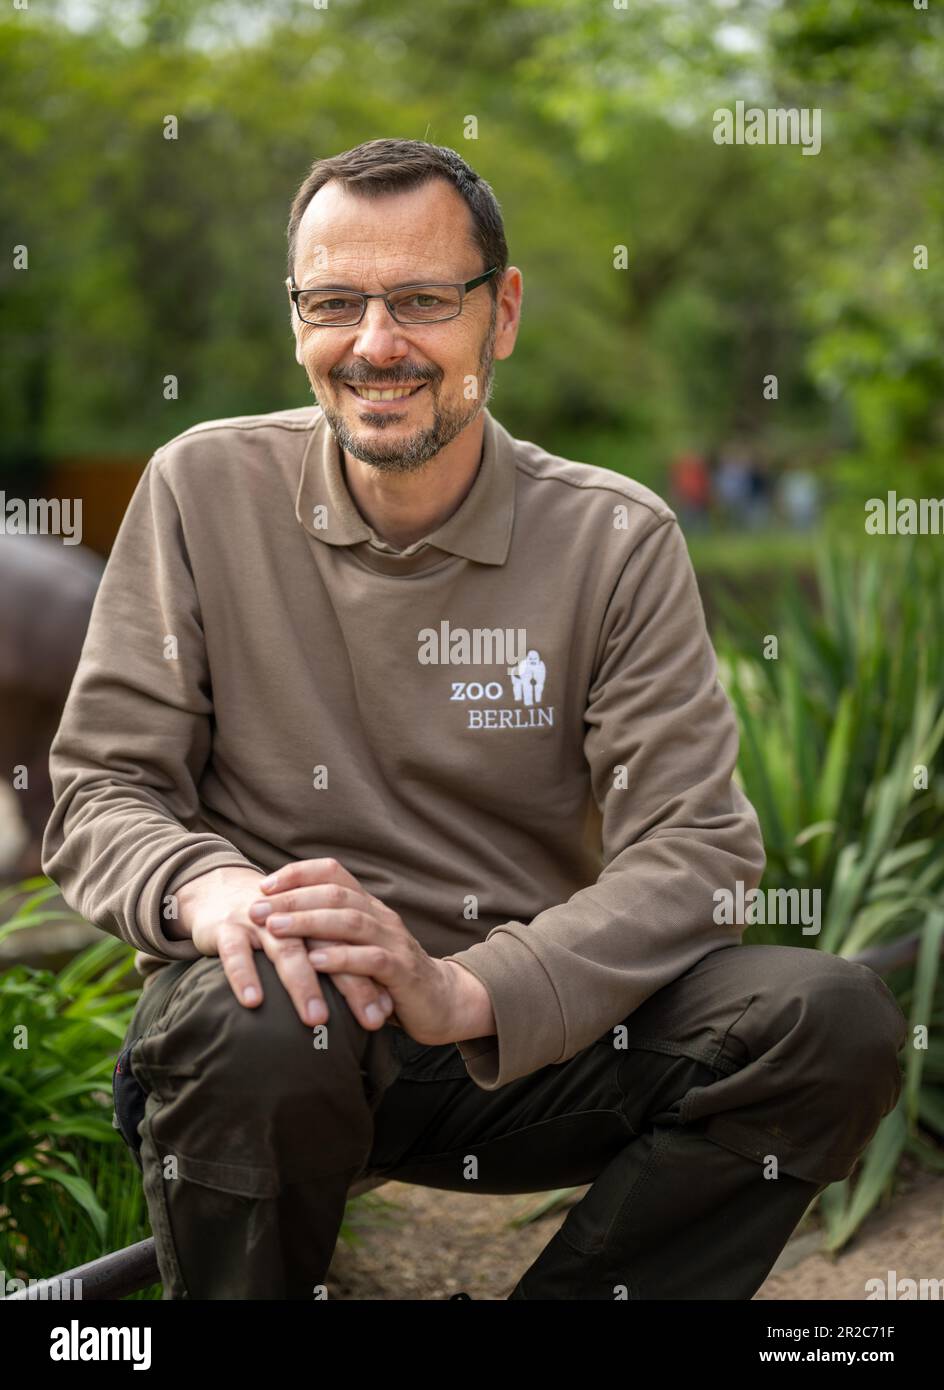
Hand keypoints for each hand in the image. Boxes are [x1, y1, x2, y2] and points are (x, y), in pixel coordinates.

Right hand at [177, 866, 395, 1029]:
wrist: (217, 891)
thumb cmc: (271, 924)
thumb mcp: (306, 935)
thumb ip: (336, 963)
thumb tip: (381, 1006)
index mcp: (318, 915)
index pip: (353, 945)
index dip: (372, 977)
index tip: (388, 1012)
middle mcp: (293, 916)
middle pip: (329, 947)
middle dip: (352, 984)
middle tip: (369, 1019)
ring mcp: (259, 920)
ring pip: (286, 949)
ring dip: (303, 984)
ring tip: (318, 1018)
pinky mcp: (225, 928)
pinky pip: (235, 953)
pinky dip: (244, 975)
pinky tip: (254, 1001)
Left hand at [250, 857, 494, 1044]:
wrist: (442, 1002)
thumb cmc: (389, 977)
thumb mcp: (358, 947)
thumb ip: (330, 933)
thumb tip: (279, 920)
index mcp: (369, 906)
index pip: (333, 872)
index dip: (298, 874)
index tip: (264, 885)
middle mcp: (382, 917)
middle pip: (335, 894)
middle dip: (292, 899)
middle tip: (256, 909)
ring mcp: (394, 942)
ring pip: (350, 921)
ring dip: (309, 922)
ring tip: (275, 928)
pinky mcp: (403, 972)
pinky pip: (371, 960)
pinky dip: (341, 958)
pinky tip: (316, 962)